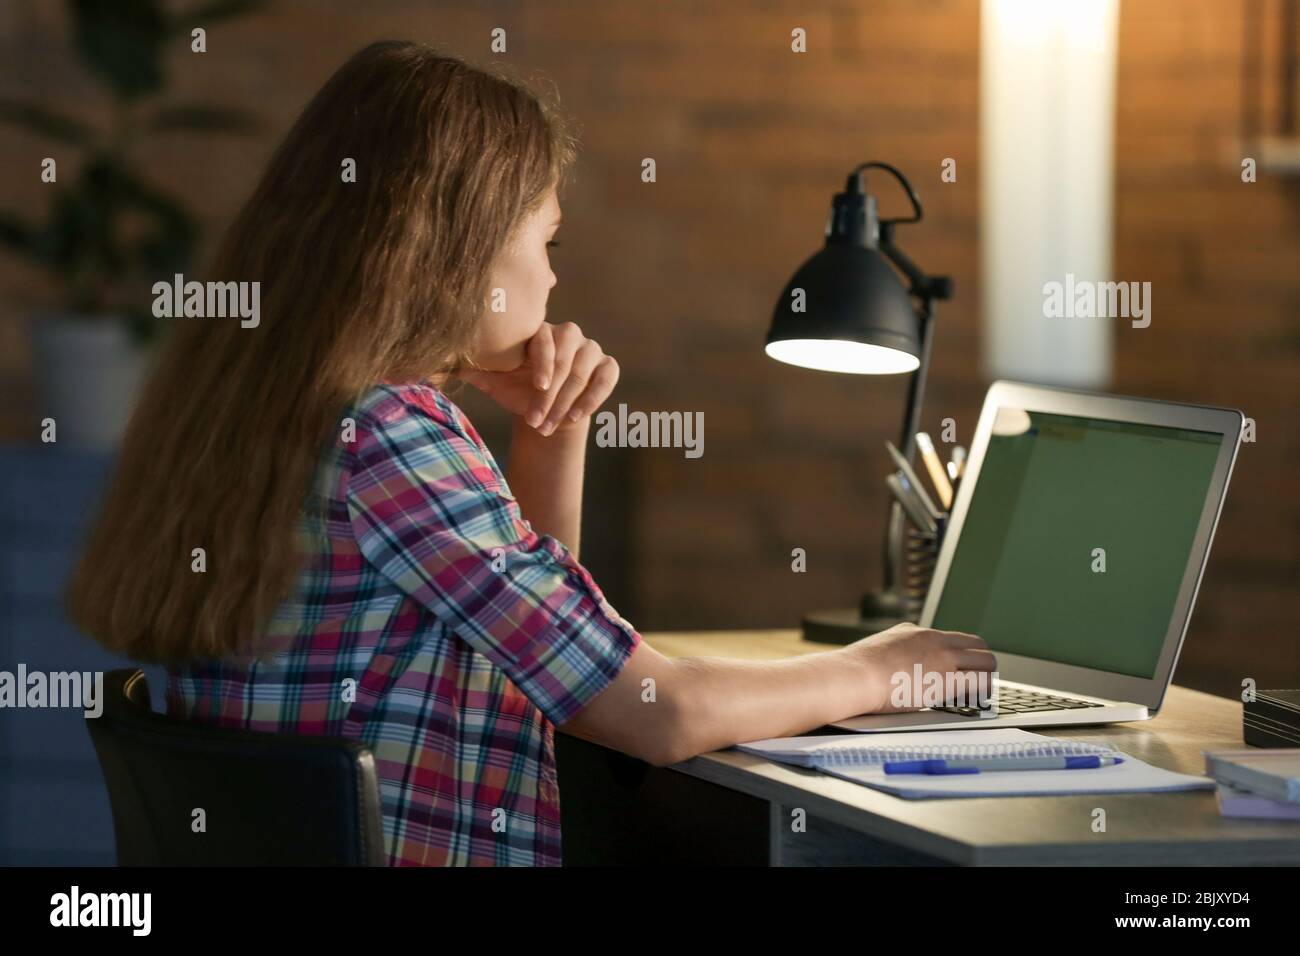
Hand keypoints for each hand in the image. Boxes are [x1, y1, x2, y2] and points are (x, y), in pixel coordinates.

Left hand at [458, 322, 619, 435]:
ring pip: (585, 371)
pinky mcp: (607, 366)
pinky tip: (577, 416)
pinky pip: (608, 376)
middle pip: (567, 359)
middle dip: (552, 395)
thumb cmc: (515, 391)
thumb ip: (469, 367)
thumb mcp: (491, 380)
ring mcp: (591, 349)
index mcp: (540, 330)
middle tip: (536, 421)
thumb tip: (435, 361)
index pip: (546, 339)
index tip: (537, 388)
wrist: (544, 412)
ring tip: (549, 426)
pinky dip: (594, 397)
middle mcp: (569, 334)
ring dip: (567, 402)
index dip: (544, 363)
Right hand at [844, 623, 995, 713]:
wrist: (855, 676)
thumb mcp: (878, 652)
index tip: (959, 668)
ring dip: (986, 677)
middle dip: (980, 663)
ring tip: (977, 693)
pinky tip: (974, 702)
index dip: (961, 655)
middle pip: (977, 644)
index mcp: (914, 632)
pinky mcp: (948, 678)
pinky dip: (983, 692)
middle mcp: (934, 640)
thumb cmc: (856, 671)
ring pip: (987, 660)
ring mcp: (943, 657)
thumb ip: (894, 655)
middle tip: (975, 681)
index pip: (952, 638)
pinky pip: (982, 681)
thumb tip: (892, 669)